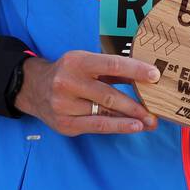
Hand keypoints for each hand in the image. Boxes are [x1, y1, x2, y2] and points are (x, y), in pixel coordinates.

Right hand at [16, 51, 159, 135]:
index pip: (112, 64)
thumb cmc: (69, 72)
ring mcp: (64, 105)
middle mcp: (68, 83)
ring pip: (104, 113)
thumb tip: (146, 77)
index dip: (135, 70)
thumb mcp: (88, 63)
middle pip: (109, 95)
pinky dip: (117, 127)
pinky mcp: (65, 124)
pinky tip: (132, 127)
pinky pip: (97, 126)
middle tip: (155, 111)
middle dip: (135, 105)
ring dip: (130, 119)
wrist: (33, 88)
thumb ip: (115, 70)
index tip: (155, 75)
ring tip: (149, 123)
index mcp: (77, 62)